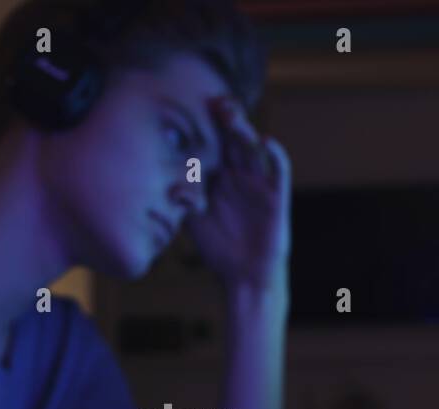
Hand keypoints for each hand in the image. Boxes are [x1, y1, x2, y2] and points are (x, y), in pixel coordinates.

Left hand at [185, 96, 291, 291]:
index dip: (206, 124)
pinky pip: (278, 171)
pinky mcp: (276, 196)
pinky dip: (275, 155)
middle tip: (213, 102)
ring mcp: (259, 183)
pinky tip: (265, 141)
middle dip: (225, 118)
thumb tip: (159, 180)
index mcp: (220, 175)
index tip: (189, 107)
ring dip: (244, 130)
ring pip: (254, 149)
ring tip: (232, 115)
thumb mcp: (192, 219)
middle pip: (234, 138)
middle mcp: (240, 174)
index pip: (214, 142)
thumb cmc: (218, 248)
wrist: (244, 276)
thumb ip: (181, 197)